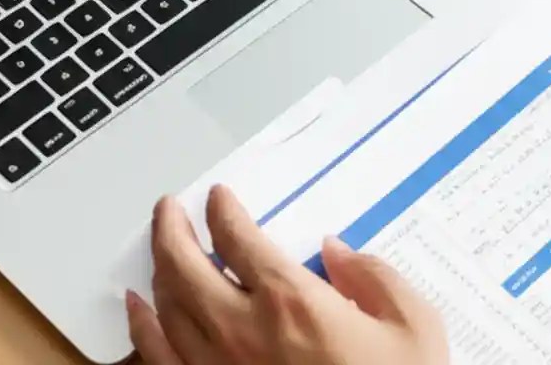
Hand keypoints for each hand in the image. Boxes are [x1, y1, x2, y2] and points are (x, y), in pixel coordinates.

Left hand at [126, 186, 448, 364]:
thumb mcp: (413, 326)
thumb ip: (373, 276)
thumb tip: (337, 251)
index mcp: (294, 302)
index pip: (237, 238)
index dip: (222, 211)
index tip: (219, 200)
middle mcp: (246, 331)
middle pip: (184, 266)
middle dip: (171, 229)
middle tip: (169, 212)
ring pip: (166, 307)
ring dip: (158, 270)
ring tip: (161, 249)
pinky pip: (158, 358)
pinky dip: (141, 327)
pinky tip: (137, 309)